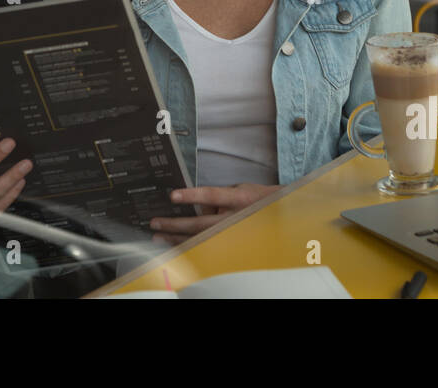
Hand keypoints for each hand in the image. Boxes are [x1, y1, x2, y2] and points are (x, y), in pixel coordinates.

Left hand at [148, 183, 279, 245]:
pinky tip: (176, 247)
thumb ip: (220, 196)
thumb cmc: (260, 199)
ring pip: (201, 239)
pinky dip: (191, 247)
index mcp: (238, 199)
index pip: (211, 195)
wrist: (282, 216)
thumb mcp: (241, 189)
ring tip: (159, 236)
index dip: (192, 195)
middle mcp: (235, 217)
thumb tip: (198, 204)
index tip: (173, 196)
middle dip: (176, 224)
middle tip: (155, 223)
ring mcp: (233, 233)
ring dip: (178, 238)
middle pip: (201, 223)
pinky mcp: (233, 244)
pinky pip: (208, 247)